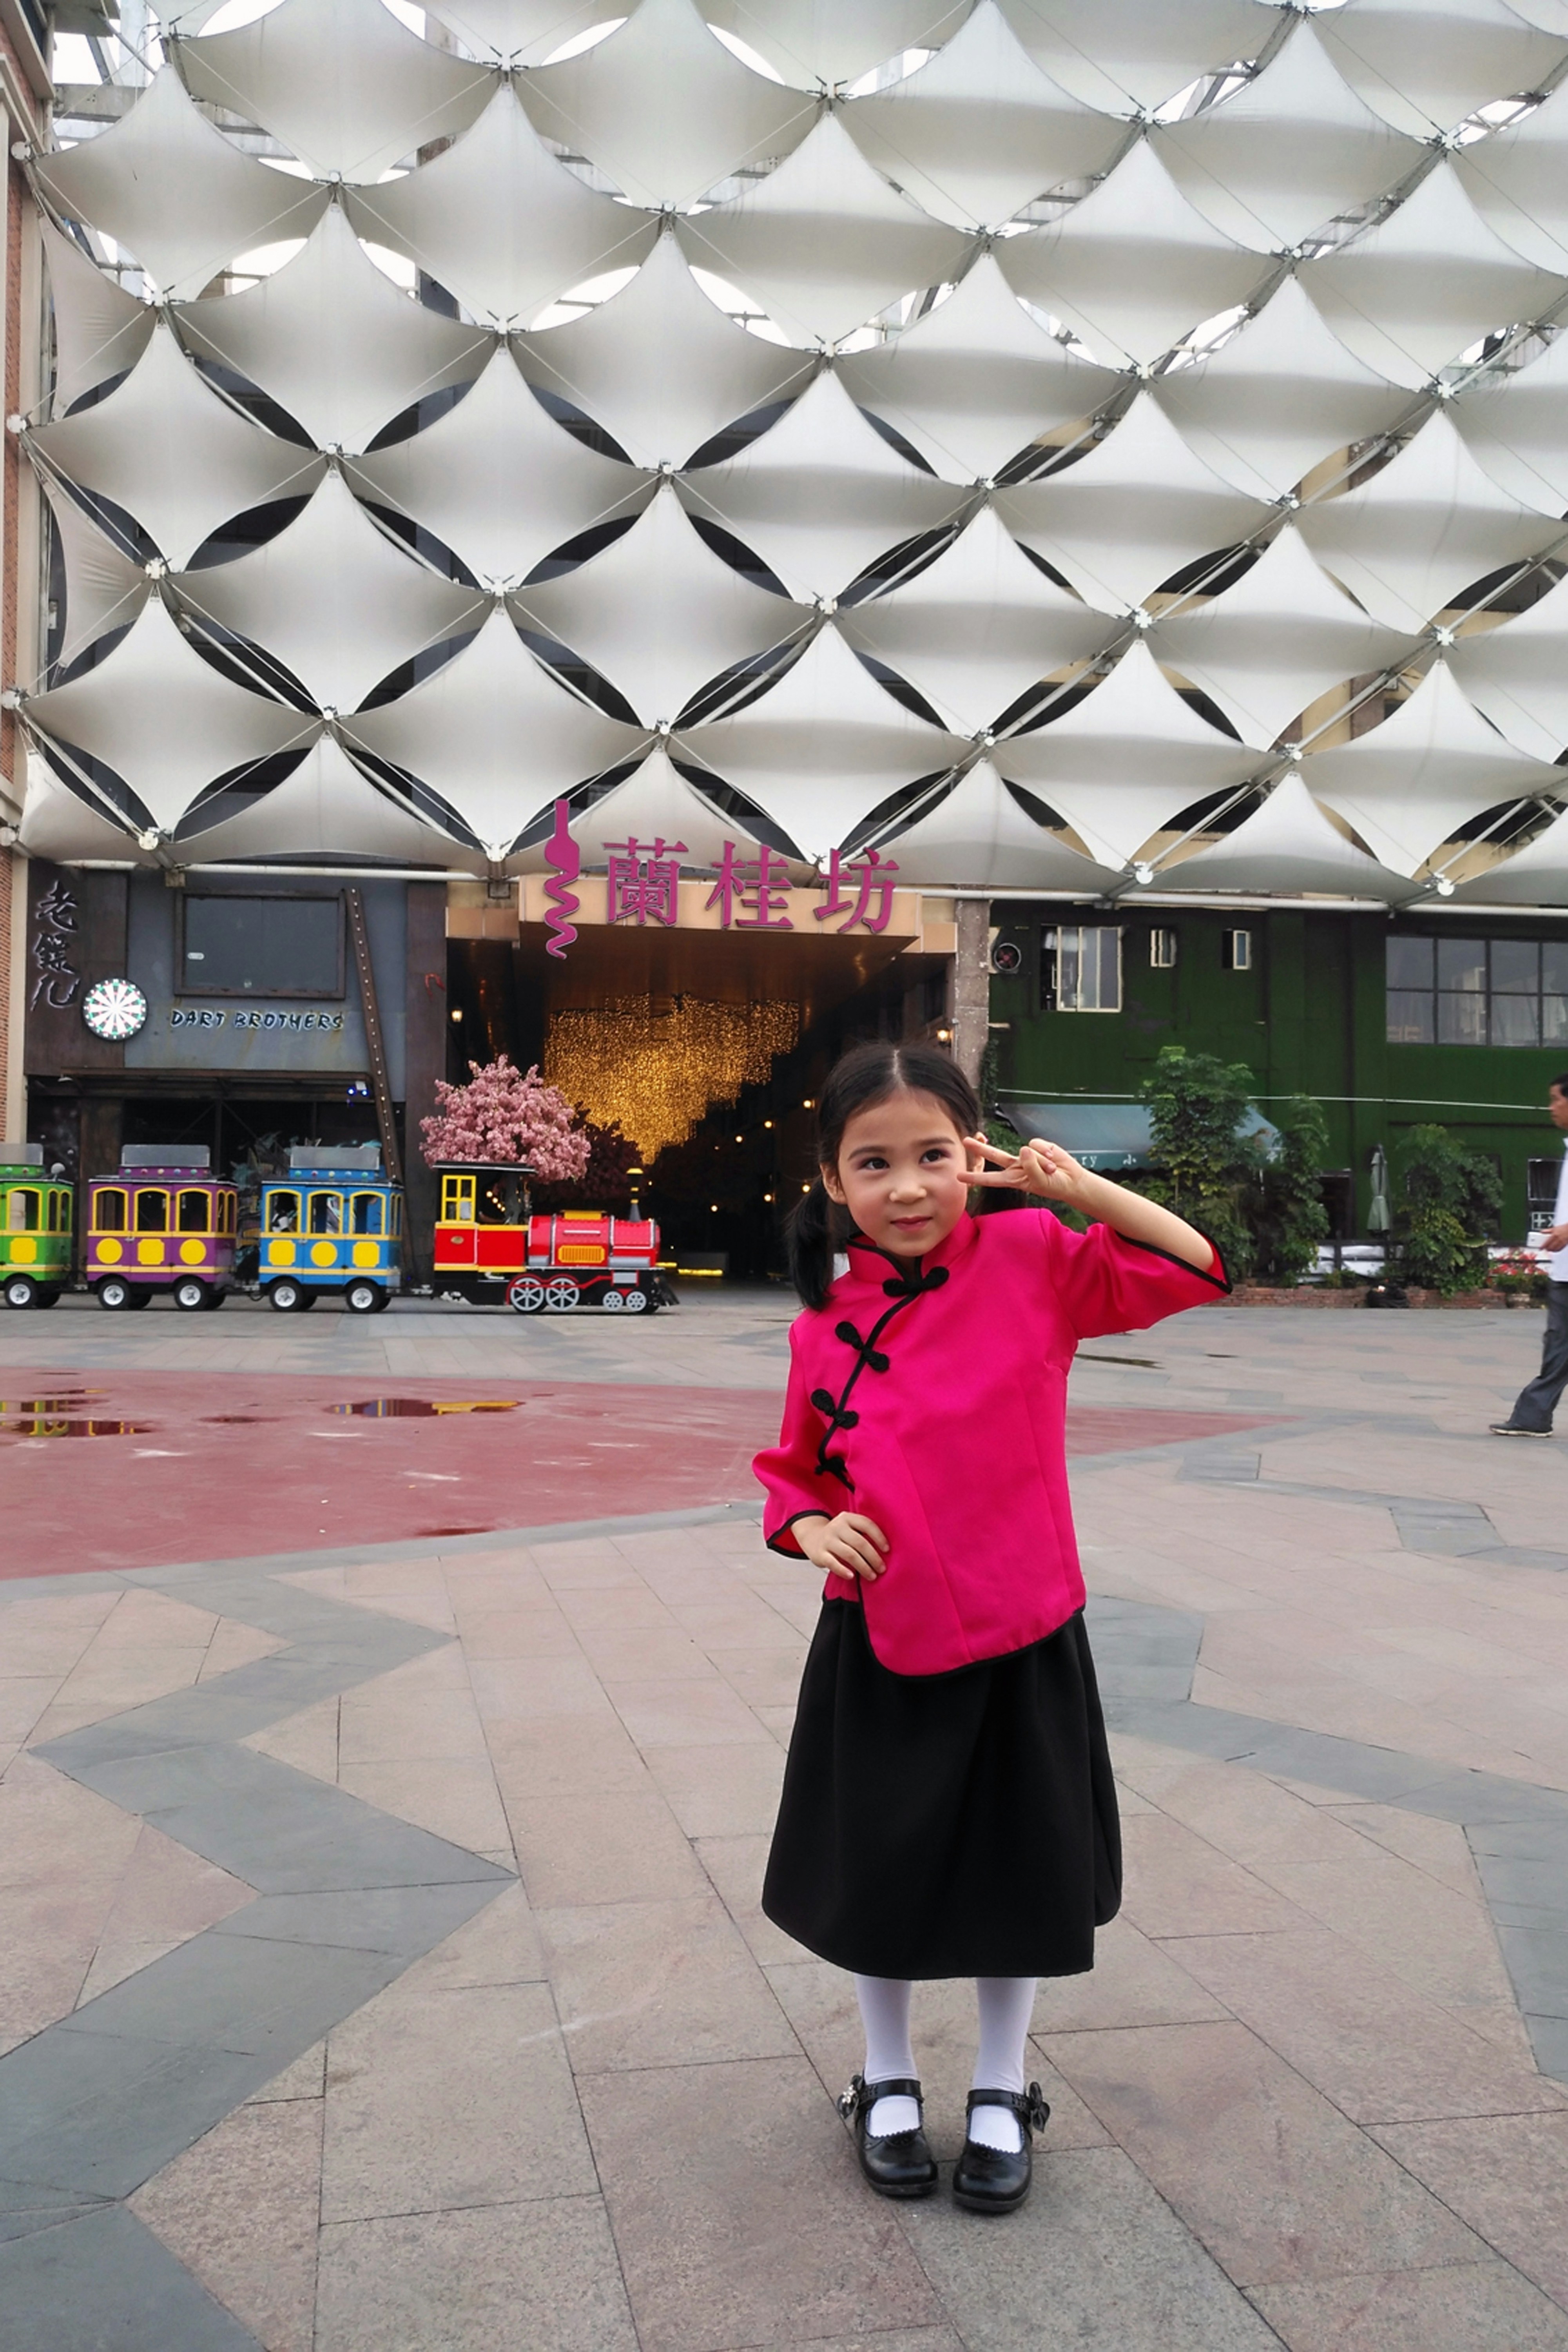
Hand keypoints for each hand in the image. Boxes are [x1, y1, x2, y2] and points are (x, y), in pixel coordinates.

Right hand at [795, 1511, 888, 1582]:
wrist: (812, 1537)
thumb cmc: (839, 1535)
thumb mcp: (850, 1527)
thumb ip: (864, 1533)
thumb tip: (885, 1551)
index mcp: (847, 1518)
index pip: (867, 1525)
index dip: (879, 1537)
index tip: (887, 1550)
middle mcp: (837, 1527)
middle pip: (860, 1542)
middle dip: (873, 1557)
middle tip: (882, 1569)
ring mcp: (827, 1540)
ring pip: (849, 1554)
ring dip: (863, 1567)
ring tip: (872, 1576)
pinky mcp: (820, 1554)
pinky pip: (833, 1564)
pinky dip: (843, 1571)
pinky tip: (852, 1576)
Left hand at [965, 1132, 1091, 1206]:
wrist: (1071, 1179)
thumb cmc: (1054, 1185)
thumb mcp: (1040, 1182)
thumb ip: (1031, 1167)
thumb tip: (1024, 1149)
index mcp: (1013, 1179)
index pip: (991, 1178)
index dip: (975, 1177)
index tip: (959, 1176)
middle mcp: (1016, 1165)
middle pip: (994, 1155)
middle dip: (980, 1148)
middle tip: (965, 1140)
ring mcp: (1027, 1155)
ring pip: (1026, 1150)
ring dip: (1042, 1161)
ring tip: (1051, 1169)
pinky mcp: (1038, 1146)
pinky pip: (1038, 1144)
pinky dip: (1048, 1152)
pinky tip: (1053, 1159)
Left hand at [1543, 1224, 1567, 1254]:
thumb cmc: (1563, 1228)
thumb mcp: (1554, 1228)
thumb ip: (1547, 1231)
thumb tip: (1542, 1232)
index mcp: (1554, 1235)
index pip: (1547, 1243)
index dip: (1543, 1246)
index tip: (1540, 1248)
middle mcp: (1558, 1239)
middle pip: (1551, 1247)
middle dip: (1547, 1249)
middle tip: (1545, 1249)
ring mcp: (1561, 1242)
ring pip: (1555, 1249)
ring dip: (1551, 1250)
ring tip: (1549, 1249)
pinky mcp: (1564, 1244)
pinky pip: (1559, 1249)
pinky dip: (1556, 1250)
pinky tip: (1554, 1250)